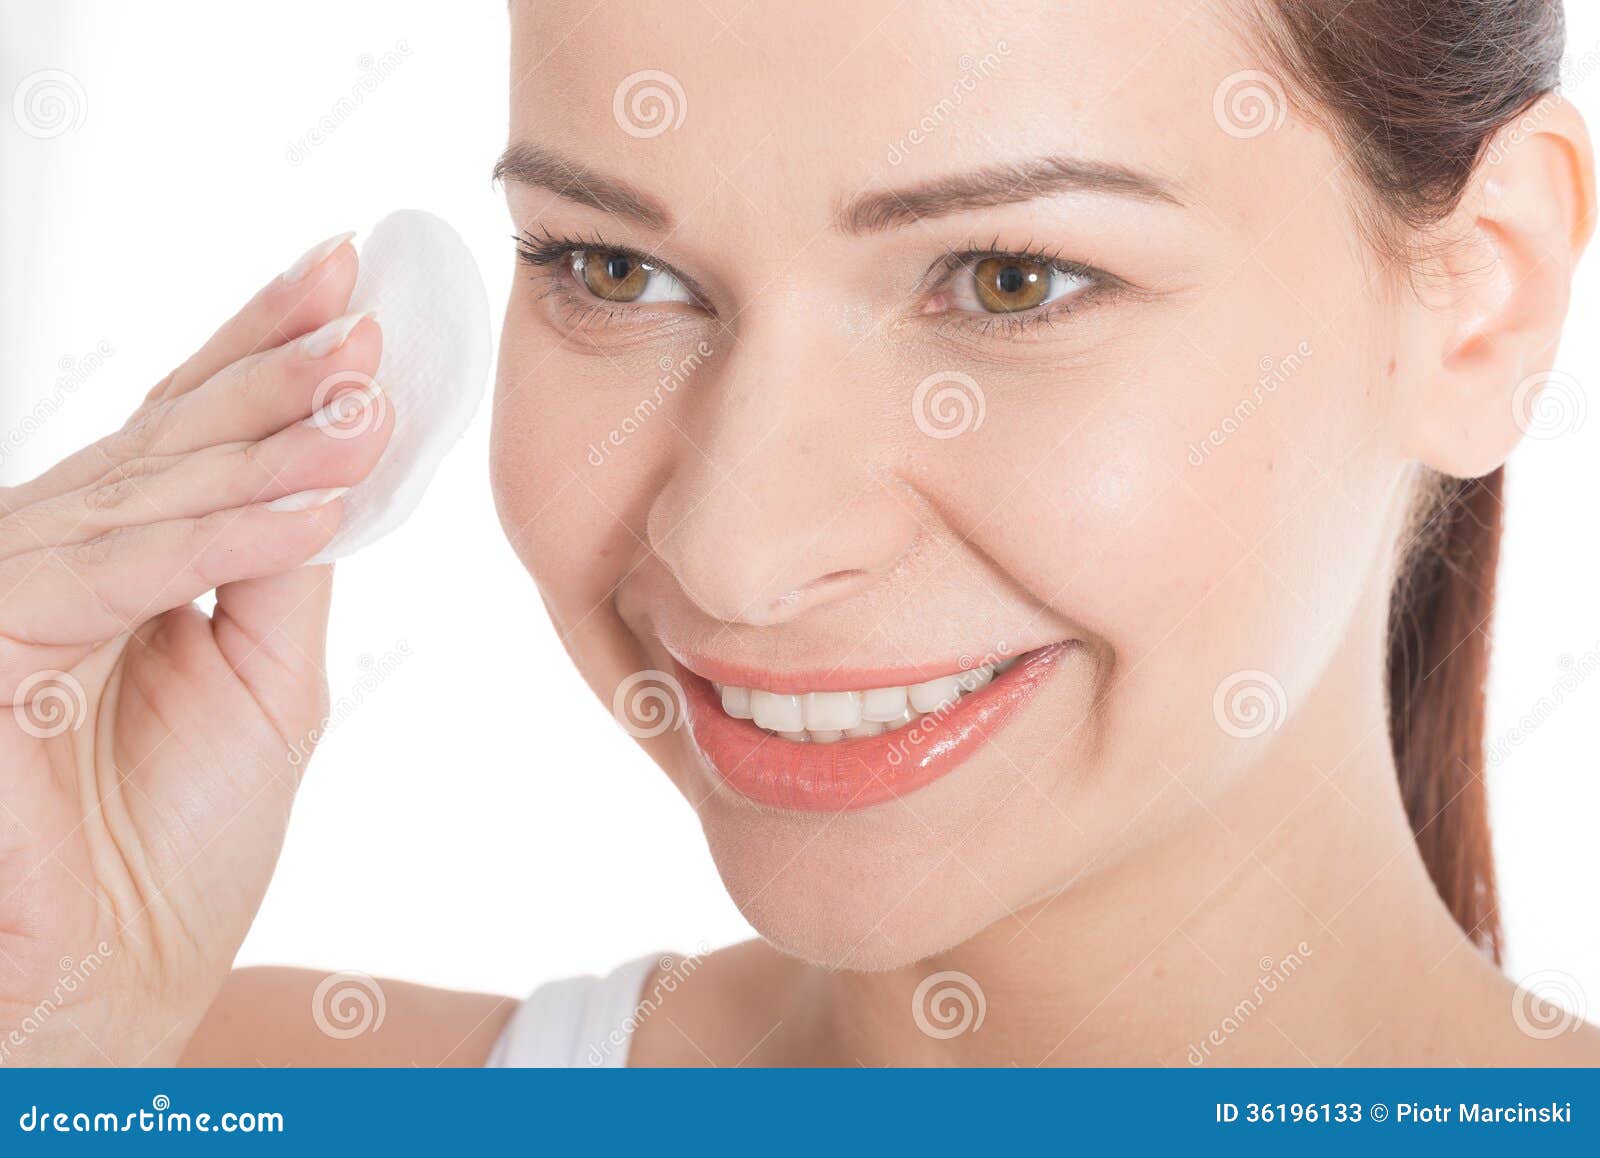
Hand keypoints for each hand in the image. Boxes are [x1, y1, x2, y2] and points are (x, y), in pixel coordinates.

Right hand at [0, 235, 391, 1064]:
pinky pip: (115, 576)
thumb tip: (328, 456)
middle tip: (362, 314)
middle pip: (169, 439)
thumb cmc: (178, 842)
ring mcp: (9, 596)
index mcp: (115, 558)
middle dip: (273, 372)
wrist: (116, 981)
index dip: (262, 350)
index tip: (345, 280)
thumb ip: (279, 561)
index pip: (191, 432)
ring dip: (268, 444)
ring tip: (366, 400)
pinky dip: (222, 537)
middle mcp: (52, 556)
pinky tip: (317, 502)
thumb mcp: (264, 676)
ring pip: (148, 494)